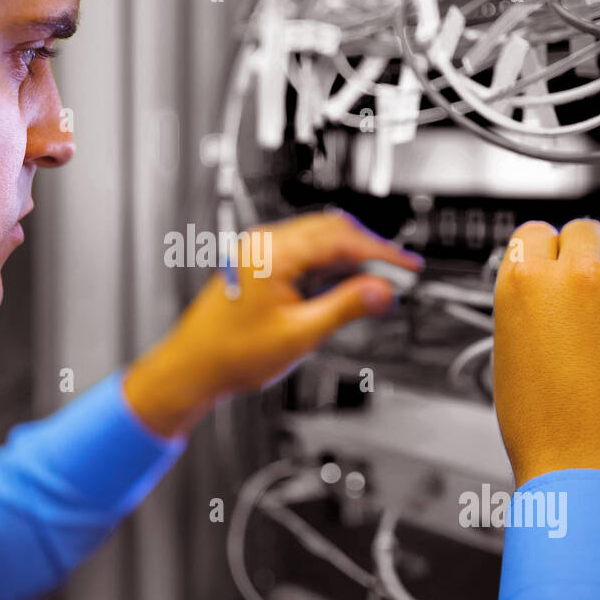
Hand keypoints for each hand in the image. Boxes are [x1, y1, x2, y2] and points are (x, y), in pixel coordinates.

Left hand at [122, 210, 422, 437]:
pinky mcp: (258, 263)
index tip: (407, 267)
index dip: (380, 252)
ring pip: (319, 238)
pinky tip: (346, 281)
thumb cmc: (231, 355)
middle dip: (369, 249)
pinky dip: (330, 262)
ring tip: (379, 278)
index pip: (340, 239)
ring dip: (351, 255)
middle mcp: (263, 243)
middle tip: (400, 272)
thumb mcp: (299, 335)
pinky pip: (304, 250)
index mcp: (271, 253)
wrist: (192, 369)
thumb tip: (382, 290)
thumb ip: (345, 307)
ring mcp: (258, 251)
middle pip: (331, 231)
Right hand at [493, 217, 599, 486]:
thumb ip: (528, 307)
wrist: (592, 471)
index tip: (548, 268)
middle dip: (583, 257)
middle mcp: (578, 277)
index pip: (534, 233)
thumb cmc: (546, 429)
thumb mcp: (508, 354)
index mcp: (525, 282)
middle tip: (581, 292)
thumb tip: (544, 291)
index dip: (541, 254)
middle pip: (585, 231)